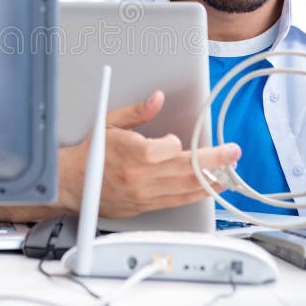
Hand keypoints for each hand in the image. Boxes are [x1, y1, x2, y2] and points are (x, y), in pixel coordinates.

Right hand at [57, 90, 240, 217]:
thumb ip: (137, 112)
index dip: (177, 142)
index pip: (170, 148)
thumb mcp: (109, 123)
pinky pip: (179, 201)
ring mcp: (146, 194)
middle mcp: (142, 176)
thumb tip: (157, 99)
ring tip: (230, 172)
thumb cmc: (91, 155)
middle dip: (215, 160)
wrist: (73, 185)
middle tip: (233, 153)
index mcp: (133, 153)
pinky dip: (198, 194)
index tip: (174, 139)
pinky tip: (210, 187)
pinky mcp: (147, 206)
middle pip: (187, 169)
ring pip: (187, 188)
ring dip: (212, 180)